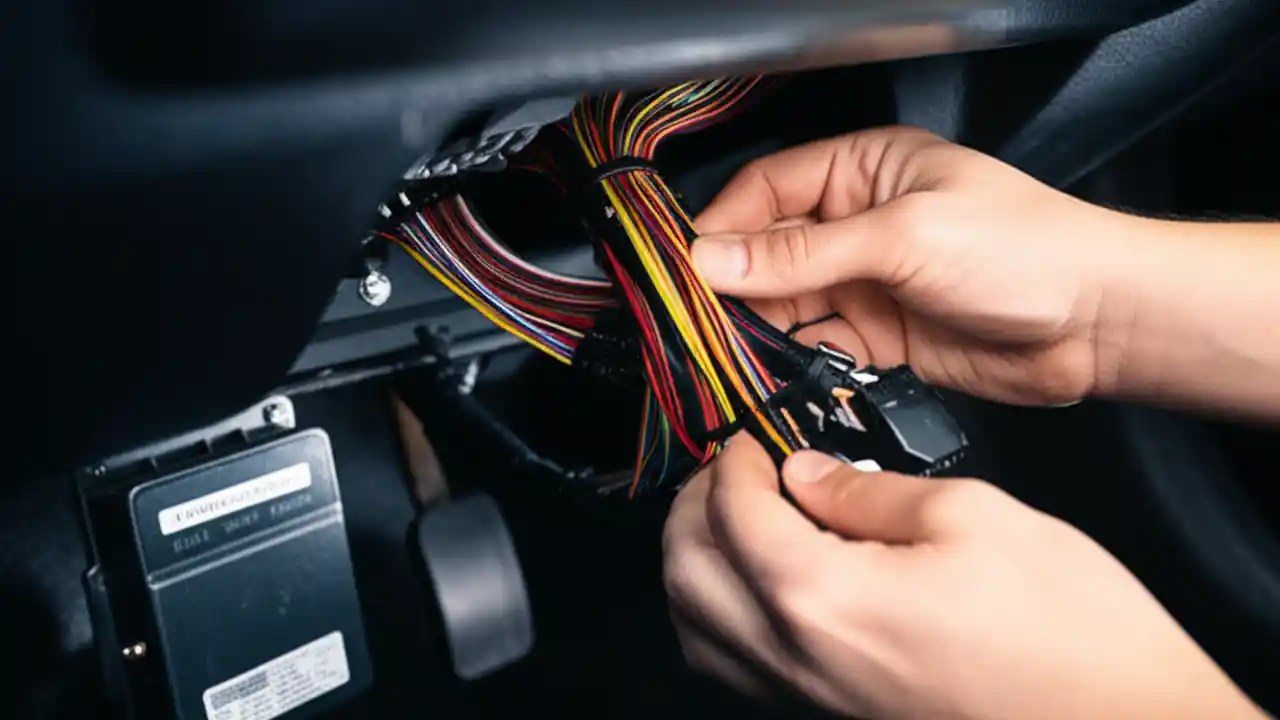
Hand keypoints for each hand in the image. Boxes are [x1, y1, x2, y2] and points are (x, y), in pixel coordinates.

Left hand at [663, 435, 1261, 718]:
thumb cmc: (1071, 637)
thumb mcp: (975, 517)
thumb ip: (868, 489)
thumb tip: (808, 473)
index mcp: (822, 598)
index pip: (731, 512)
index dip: (734, 458)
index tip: (754, 435)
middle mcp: (798, 659)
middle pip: (686, 570)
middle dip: (696, 505)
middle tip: (738, 468)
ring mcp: (808, 699)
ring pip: (694, 627)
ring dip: (697, 561)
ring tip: (742, 518)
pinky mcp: (829, 718)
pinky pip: (734, 667)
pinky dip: (720, 614)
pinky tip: (762, 584)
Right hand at [692, 126, 1140, 404]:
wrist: (1098, 323)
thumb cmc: (1025, 249)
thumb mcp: (902, 237)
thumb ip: (803, 253)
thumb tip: (716, 257)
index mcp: (864, 170)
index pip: (767, 189)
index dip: (722, 226)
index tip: (688, 267)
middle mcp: (858, 223)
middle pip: (768, 250)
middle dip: (733, 283)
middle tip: (700, 318)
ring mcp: (868, 282)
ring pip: (786, 303)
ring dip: (758, 326)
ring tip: (730, 349)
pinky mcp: (880, 337)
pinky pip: (817, 345)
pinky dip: (793, 361)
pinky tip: (775, 372)